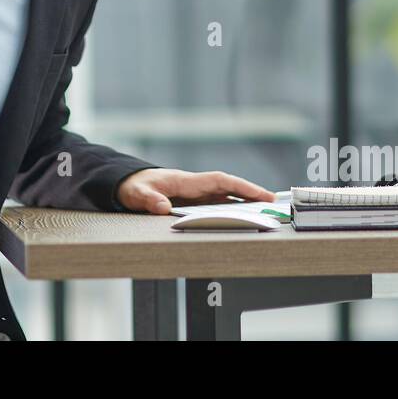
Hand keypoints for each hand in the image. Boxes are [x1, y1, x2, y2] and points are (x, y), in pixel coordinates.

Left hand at [116, 168, 275, 214]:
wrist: (124, 182)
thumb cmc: (131, 186)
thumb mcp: (136, 194)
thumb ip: (148, 200)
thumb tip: (163, 208)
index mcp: (185, 181)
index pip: (220, 181)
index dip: (242, 186)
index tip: (262, 194)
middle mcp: (193, 185)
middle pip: (228, 188)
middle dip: (251, 194)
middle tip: (273, 204)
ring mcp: (193, 193)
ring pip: (223, 196)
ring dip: (242, 202)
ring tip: (264, 212)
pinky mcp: (189, 200)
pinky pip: (214, 203)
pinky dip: (229, 208)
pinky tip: (240, 217)